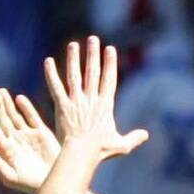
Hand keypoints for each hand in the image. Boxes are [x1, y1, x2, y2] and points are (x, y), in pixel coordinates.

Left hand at [0, 89, 59, 192]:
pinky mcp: (41, 133)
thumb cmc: (30, 184)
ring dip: (8, 104)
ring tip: (1, 91)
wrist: (53, 182)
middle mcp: (15, 141)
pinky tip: (19, 99)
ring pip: (15, 116)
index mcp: (6, 150)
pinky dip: (26, 107)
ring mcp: (27, 136)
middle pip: (3, 121)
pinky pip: (31, 117)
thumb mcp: (11, 177)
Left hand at [43, 36, 148, 161]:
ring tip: (73, 45)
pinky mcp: (62, 107)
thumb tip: (145, 135)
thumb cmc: (100, 152)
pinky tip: (47, 61)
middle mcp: (91, 99)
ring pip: (74, 75)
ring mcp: (76, 102)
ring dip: (74, 58)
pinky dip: (51, 74)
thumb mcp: (121, 145)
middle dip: (93, 54)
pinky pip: (56, 87)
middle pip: (92, 72)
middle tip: (93, 39)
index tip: (109, 49)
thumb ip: (133, 138)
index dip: (109, 63)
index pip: (108, 79)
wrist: (82, 154)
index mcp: (105, 105)